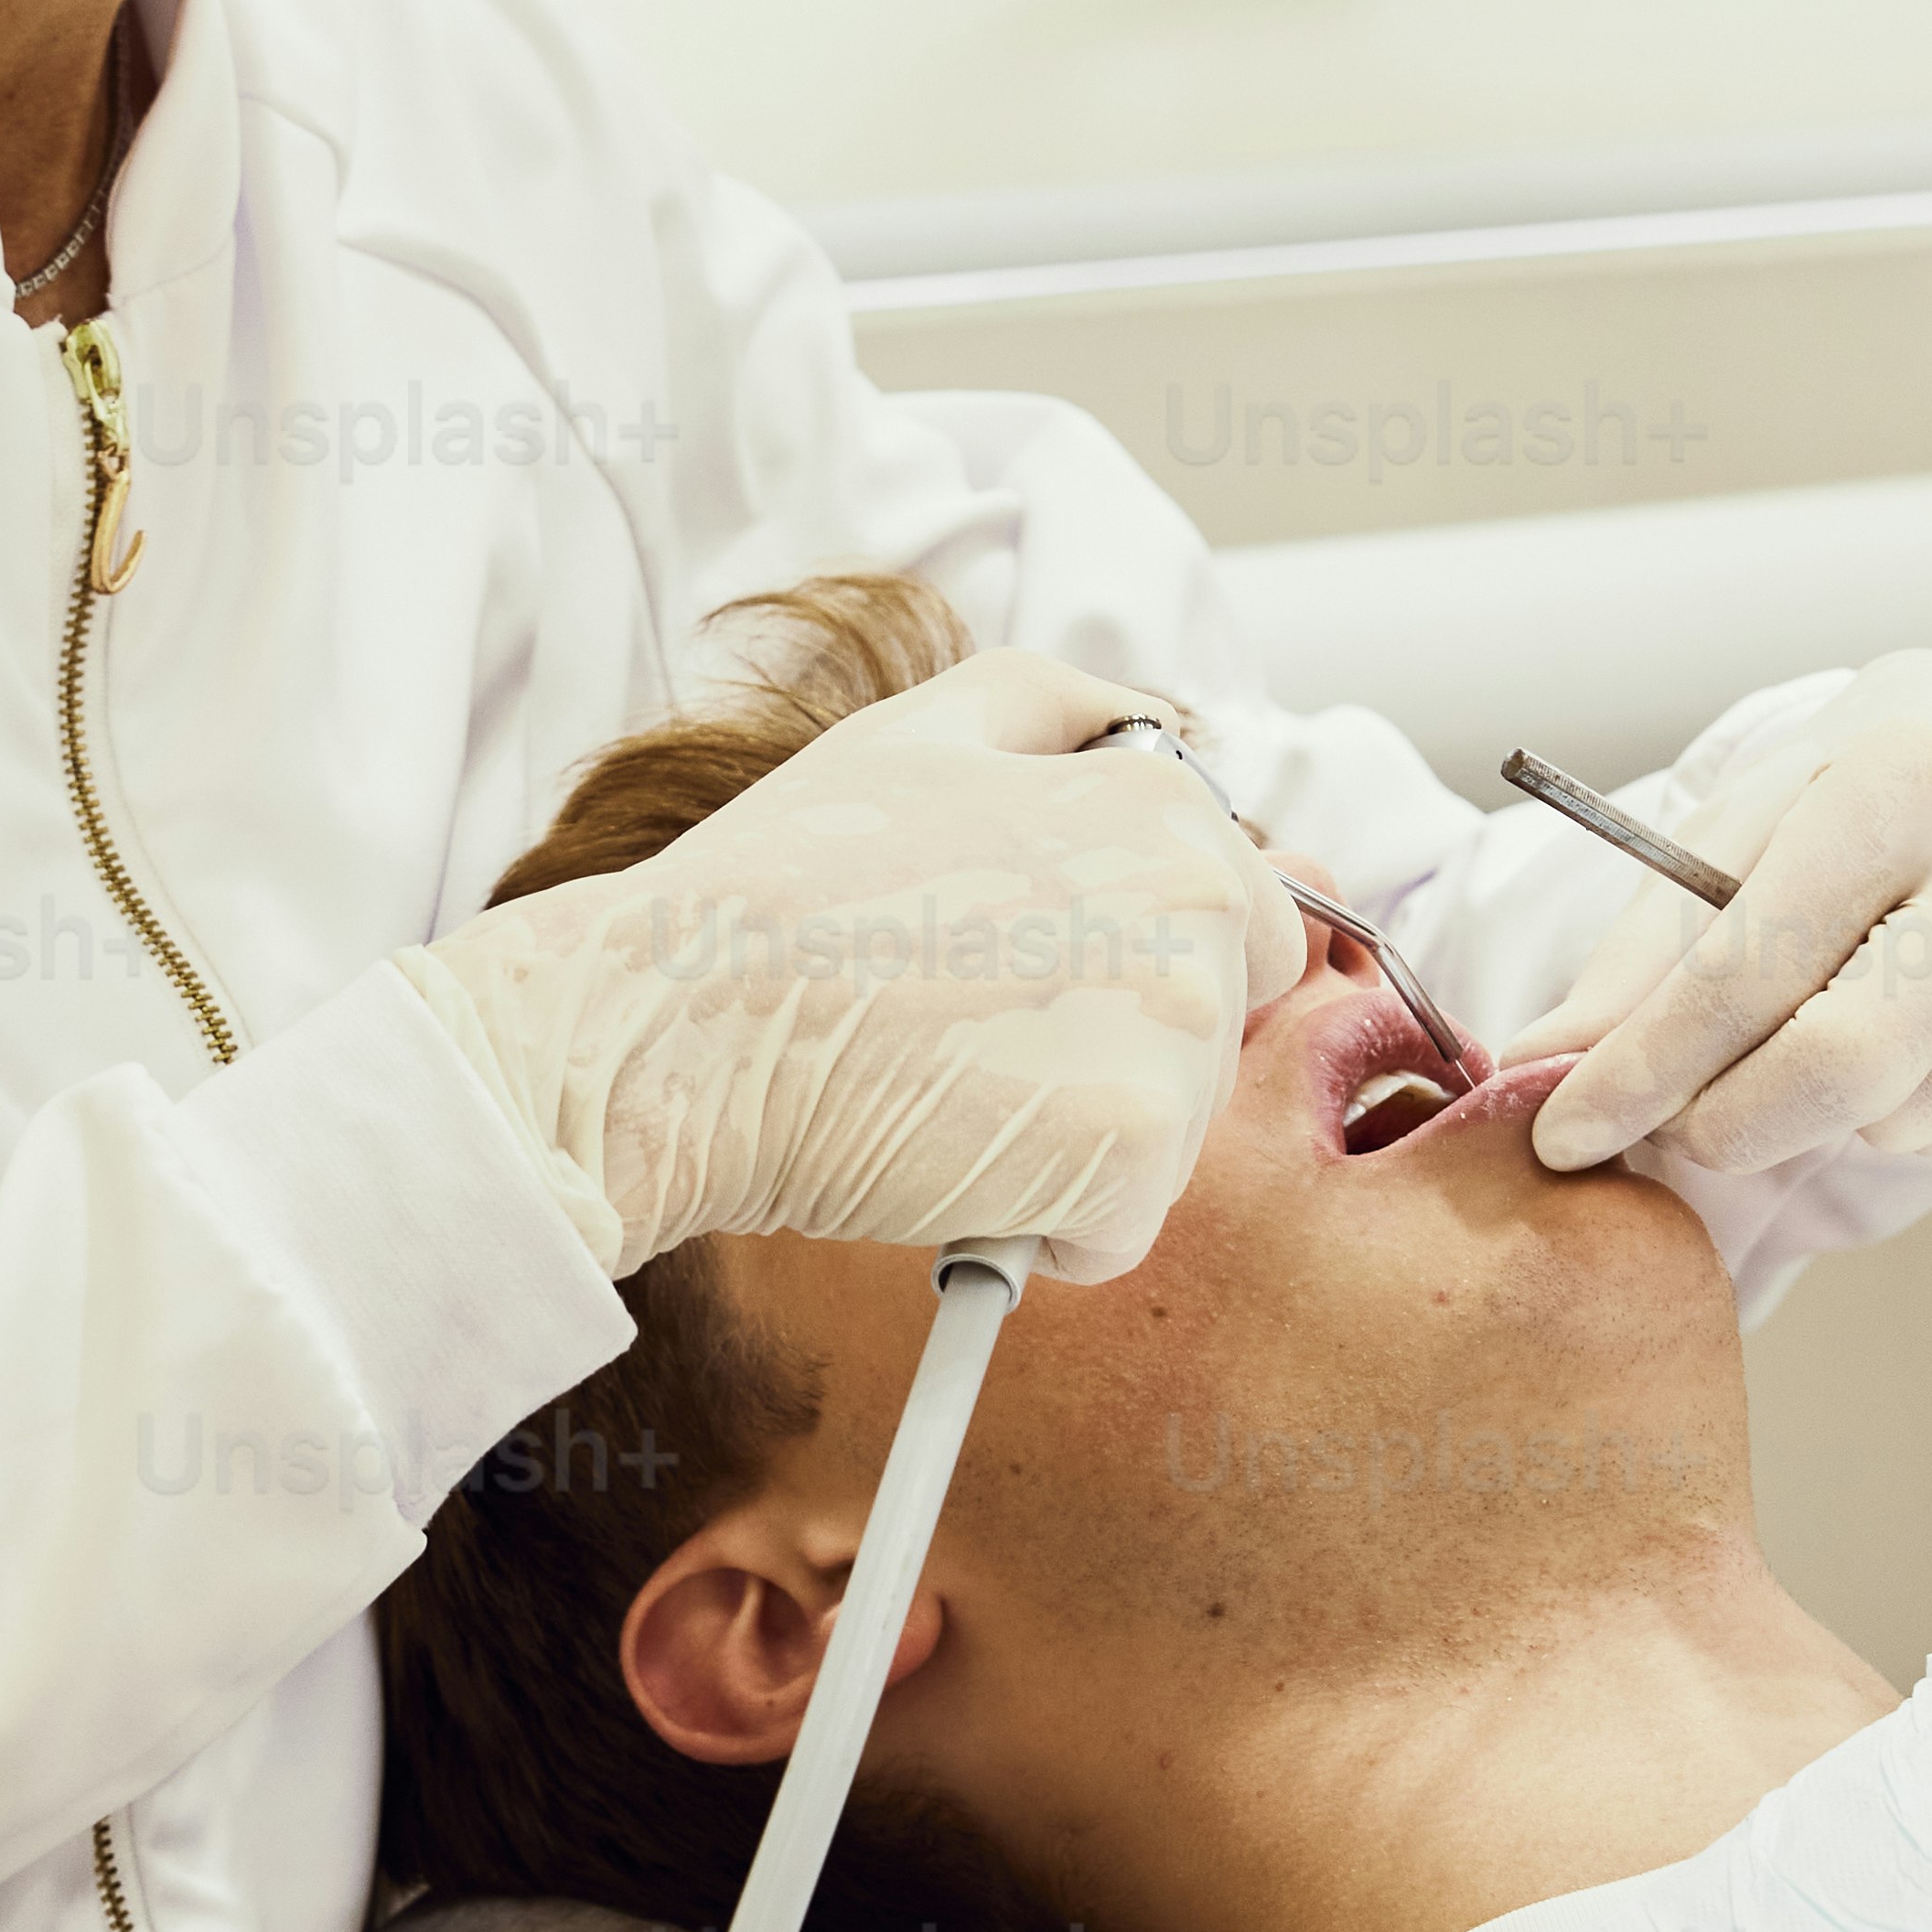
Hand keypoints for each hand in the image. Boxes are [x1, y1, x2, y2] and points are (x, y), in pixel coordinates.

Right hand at [412, 648, 1304, 1283]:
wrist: (683, 1025)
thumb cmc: (782, 880)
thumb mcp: (924, 728)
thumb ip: (1066, 705)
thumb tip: (1159, 722)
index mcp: (1169, 814)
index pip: (1249, 924)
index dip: (1137, 964)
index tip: (1033, 978)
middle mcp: (1199, 917)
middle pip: (1214, 1037)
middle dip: (1116, 1052)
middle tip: (969, 1032)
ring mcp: (1173, 1041)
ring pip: (1168, 1133)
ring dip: (1075, 1140)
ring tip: (947, 1088)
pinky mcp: (1130, 1158)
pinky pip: (1118, 1225)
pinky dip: (1043, 1226)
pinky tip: (950, 1165)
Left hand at [1519, 652, 1931, 1182]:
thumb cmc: (1856, 786)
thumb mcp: (1741, 828)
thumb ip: (1643, 955)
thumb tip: (1540, 1074)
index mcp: (1911, 775)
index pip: (1749, 967)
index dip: (1640, 1070)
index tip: (1559, 1134)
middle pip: (1847, 1066)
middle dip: (1732, 1123)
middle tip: (1678, 1128)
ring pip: (1909, 1116)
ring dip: (1829, 1110)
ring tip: (1828, 1021)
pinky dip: (1914, 1105)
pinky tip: (1921, 1024)